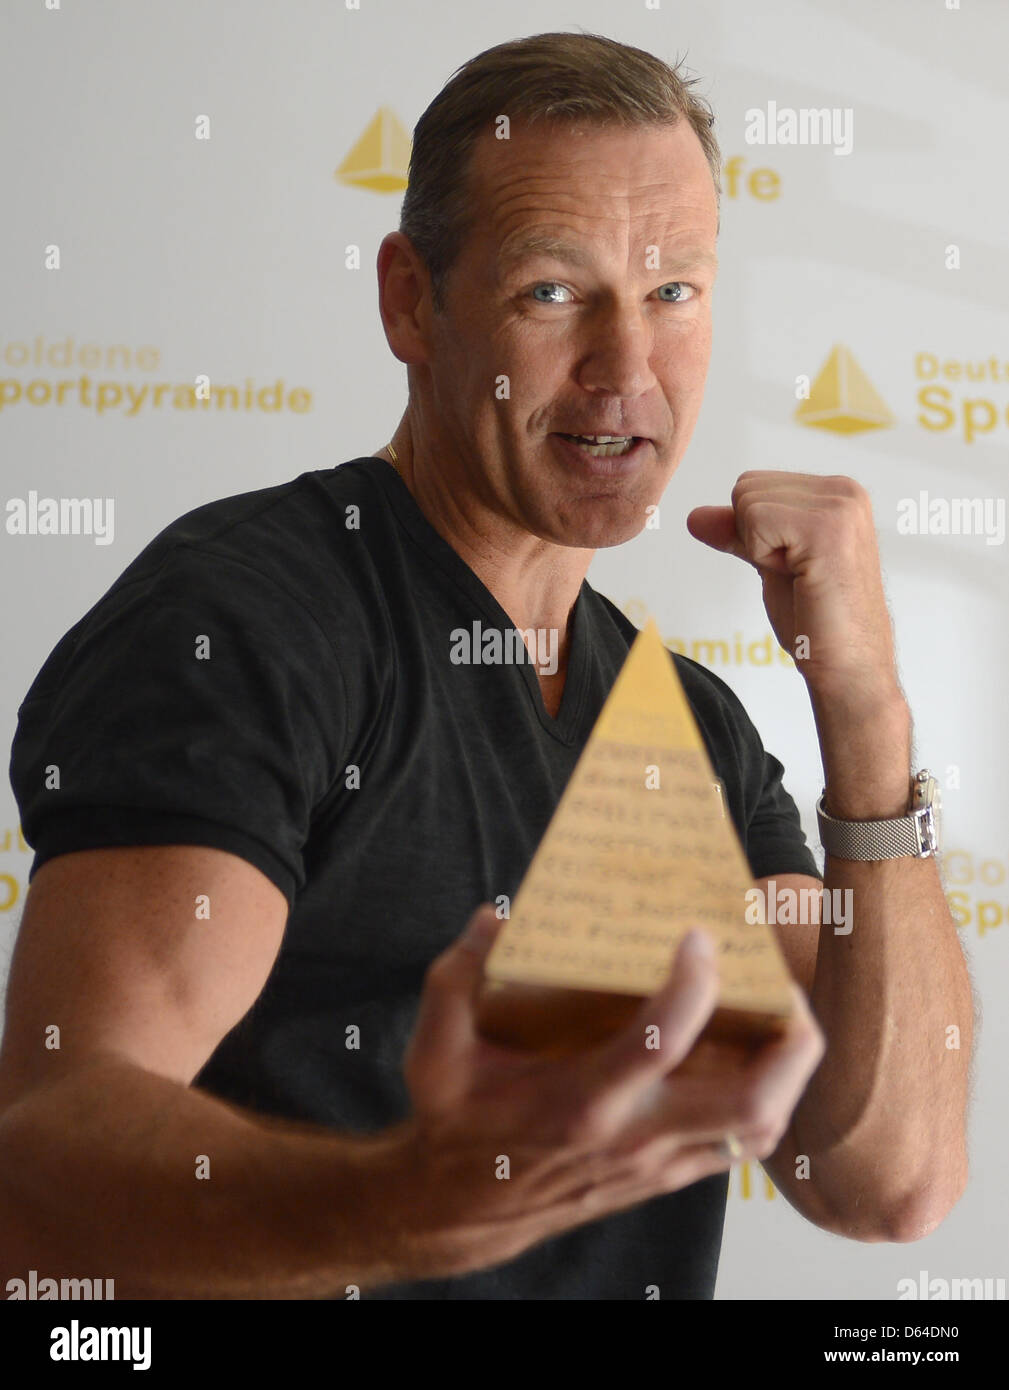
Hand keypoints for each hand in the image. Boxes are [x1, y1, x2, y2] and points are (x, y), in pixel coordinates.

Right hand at [398, 904, 824, 1279]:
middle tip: (785, 985)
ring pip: (758, 1129)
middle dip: (789, 1041)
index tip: (698, 935)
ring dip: (789, 1073)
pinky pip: (737, 1145)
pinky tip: (755, 1058)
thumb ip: (456, 976)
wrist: (461, 1210)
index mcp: (581, 1099)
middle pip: (749, 1102)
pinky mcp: (664, 1177)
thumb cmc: (456, 1125)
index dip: (693, 983)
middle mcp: (633, 1136)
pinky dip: (764, 1100)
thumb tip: (494, 917)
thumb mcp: (436, 1050)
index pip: (660, 1041)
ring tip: (786, 1015)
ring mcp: (657, 1163)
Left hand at [687, 471, 899, 703]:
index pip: (752, 485)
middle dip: (755, 538)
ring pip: (747, 502)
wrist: (848, 666)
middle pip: (745, 488)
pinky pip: (755, 520)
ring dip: (761, 549)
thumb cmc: (817, 621)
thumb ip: (738, 534)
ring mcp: (839, 506)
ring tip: (802, 578)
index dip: (755, 533)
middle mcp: (844, 491)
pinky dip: (763, 556)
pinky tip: (800, 578)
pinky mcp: (826, 528)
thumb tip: (695, 516)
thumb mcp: (770, 564)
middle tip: (798, 575)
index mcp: (836, 492)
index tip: (794, 567)